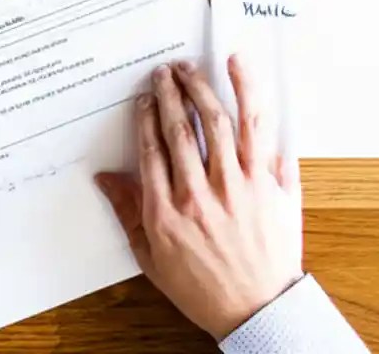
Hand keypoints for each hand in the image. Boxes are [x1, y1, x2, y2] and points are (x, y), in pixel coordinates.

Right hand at [97, 55, 303, 339]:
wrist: (257, 309)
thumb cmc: (206, 289)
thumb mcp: (153, 259)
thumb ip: (129, 214)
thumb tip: (106, 178)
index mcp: (169, 213)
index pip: (153, 150)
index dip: (147, 118)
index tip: (145, 98)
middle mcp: (203, 194)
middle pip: (182, 130)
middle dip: (171, 94)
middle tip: (165, 73)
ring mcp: (241, 186)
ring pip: (220, 122)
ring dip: (203, 88)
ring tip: (192, 68)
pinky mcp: (272, 183)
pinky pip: (262, 132)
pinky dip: (252, 97)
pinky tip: (242, 72)